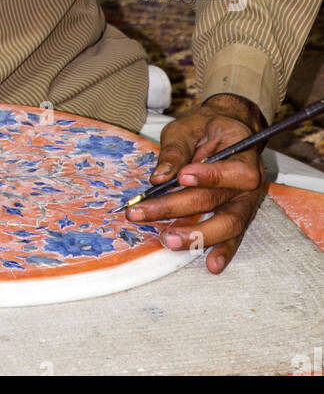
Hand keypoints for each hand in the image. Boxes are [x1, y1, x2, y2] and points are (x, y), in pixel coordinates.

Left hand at [125, 93, 267, 273]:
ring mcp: (244, 203)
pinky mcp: (236, 216)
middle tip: (145, 212)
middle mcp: (248, 184)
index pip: (233, 171)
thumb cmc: (205, 128)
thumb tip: (159, 178)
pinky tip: (211, 266)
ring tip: (168, 240)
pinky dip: (223, 252)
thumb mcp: (188, 128)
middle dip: (178, 208)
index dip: (209, 176)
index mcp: (243, 156)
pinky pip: (232, 238)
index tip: (181, 176)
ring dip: (197, 235)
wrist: (227, 131)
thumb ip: (175, 150)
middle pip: (217, 201)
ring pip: (227, 225)